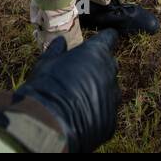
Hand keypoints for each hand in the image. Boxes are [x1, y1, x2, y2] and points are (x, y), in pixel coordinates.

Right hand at [15, 30, 119, 152]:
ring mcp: (113, 97)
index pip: (109, 38)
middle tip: (80, 74)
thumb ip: (57, 50)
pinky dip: (96, 111)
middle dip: (99, 67)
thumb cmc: (46, 85)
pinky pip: (106, 112)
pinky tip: (79, 116)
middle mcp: (110, 72)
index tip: (100, 41)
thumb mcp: (47, 62)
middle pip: (109, 65)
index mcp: (96, 53)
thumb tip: (61, 41)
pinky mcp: (111, 120)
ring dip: (99, 90)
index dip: (104, 39)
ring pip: (109, 89)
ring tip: (78, 98)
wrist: (49, 123)